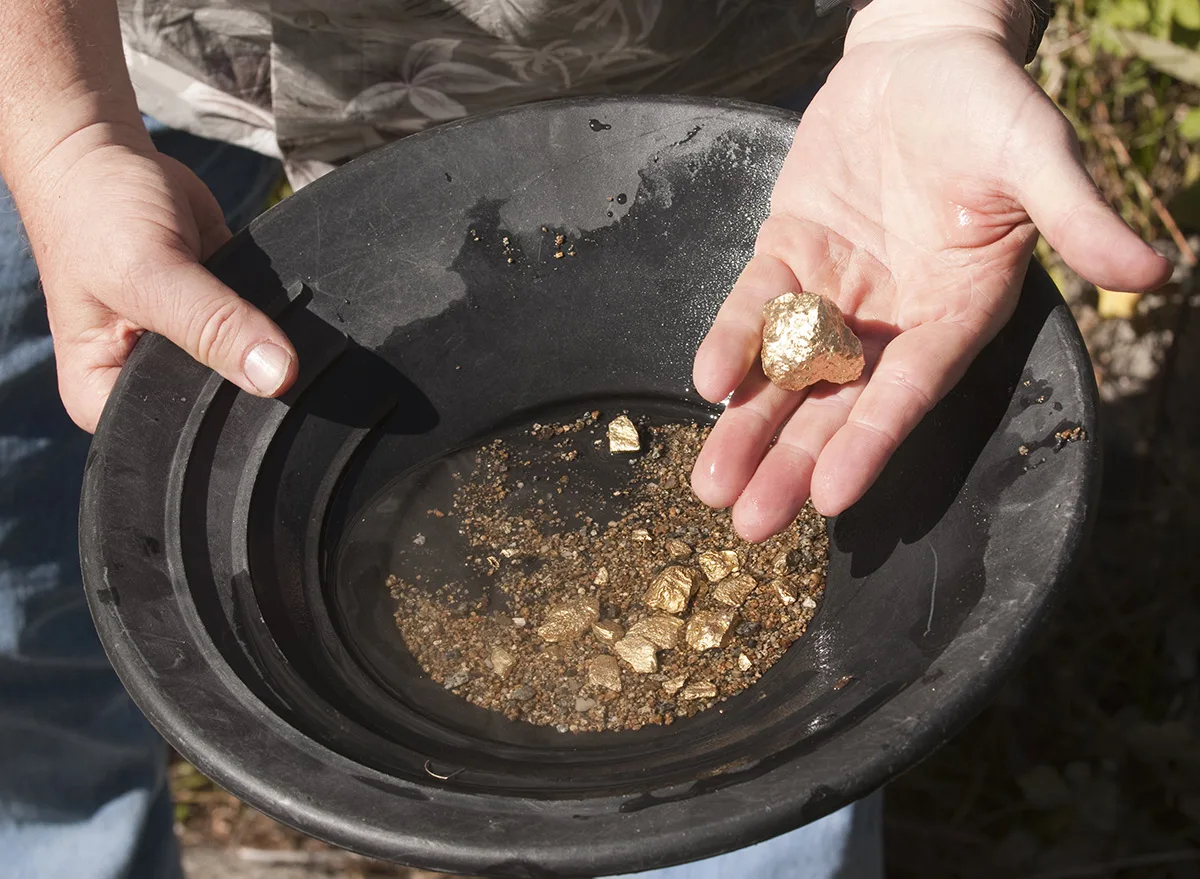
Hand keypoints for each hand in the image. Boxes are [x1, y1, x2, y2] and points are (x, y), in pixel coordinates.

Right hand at [15, 128, 296, 431]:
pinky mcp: (221, 321)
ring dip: (271, 344)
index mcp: (103, 394)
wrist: (106, 156)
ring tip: (266, 307)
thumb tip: (277, 374)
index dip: (221, 417)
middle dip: (249, 377)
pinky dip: (278, 316)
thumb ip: (212, 324)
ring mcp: (188, 353)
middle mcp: (146, 383)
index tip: (261, 386)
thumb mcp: (147, 271)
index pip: (177, 434)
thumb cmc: (95, 211)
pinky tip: (279, 297)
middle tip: (267, 337)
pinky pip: (265, 333)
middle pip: (218, 406)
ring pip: (249, 370)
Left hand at [690, 0, 1169, 540]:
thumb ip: (1079, 216)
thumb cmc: (990, 104)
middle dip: (793, 461)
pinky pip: (756, 305)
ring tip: (713, 484)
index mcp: (957, 311)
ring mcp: (837, 289)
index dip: (872, 440)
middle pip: (838, 403)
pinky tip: (708, 383)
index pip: (912, 388)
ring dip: (749, 426)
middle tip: (750, 526)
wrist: (923, 57)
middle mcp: (893, 316)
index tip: (833, 496)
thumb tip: (1157, 271)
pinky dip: (733, 340)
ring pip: (787, 370)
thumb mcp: (1038, 154)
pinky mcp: (790, 252)